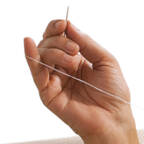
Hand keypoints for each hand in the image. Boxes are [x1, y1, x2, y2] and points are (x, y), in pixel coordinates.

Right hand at [23, 19, 133, 140]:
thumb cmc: (114, 94)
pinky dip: (31, 57)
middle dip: (59, 40)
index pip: (59, 37)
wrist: (114, 120)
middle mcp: (63, 69)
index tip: (63, 24)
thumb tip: (69, 25)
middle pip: (48, 43)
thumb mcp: (106, 61)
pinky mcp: (48, 94)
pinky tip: (28, 45)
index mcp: (76, 60)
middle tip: (75, 49)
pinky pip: (36, 73)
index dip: (58, 27)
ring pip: (43, 56)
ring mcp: (54, 81)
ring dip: (55, 51)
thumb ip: (87, 43)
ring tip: (72, 59)